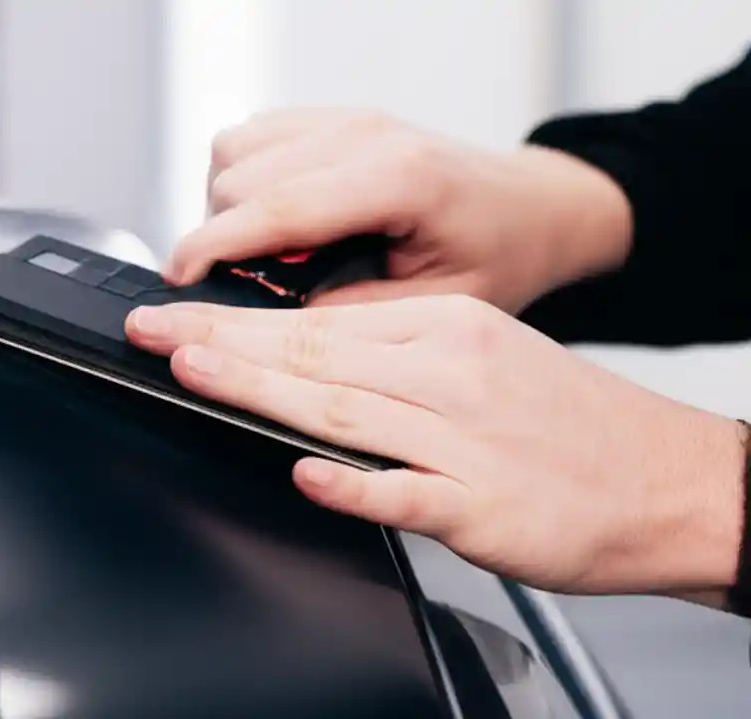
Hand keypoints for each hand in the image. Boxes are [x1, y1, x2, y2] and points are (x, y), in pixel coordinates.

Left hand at [125, 297, 745, 594]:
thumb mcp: (481, 360)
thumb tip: (297, 366)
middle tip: (153, 332)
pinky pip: (407, 492)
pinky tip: (306, 473)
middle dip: (221, 341)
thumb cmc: (565, 424)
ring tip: (196, 374)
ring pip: (346, 409)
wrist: (668, 479)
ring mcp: (465, 440)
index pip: (316, 320)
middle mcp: (449, 374)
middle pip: (315, 353)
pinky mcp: (485, 505)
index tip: (173, 315)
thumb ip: (390, 361)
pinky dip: (354, 483)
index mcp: (444, 331)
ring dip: (263, 390)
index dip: (234, 319)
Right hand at [165, 108, 633, 313]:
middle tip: (251, 290)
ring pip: (234, 152)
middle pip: (239, 180)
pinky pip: (252, 137)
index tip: (178, 285)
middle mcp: (365, 134)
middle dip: (223, 240)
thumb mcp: (432, 307)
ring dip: (230, 208)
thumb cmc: (497, 254)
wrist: (533, 206)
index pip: (274, 208)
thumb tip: (269, 328)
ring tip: (266, 257)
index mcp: (397, 179)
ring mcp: (346, 118)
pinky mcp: (332, 116)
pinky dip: (243, 180)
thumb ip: (348, 315)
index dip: (212, 248)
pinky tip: (275, 221)